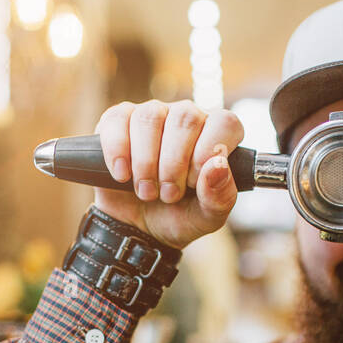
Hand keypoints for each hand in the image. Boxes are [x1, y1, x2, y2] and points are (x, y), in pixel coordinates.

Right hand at [93, 99, 243, 249]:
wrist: (136, 228)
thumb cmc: (177, 217)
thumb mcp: (205, 218)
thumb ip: (219, 196)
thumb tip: (218, 166)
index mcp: (216, 135)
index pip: (224, 123)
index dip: (208, 152)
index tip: (193, 182)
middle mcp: (187, 117)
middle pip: (186, 118)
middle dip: (174, 164)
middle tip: (168, 195)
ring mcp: (153, 114)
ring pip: (150, 117)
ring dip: (146, 162)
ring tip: (146, 191)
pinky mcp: (118, 120)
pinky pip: (118, 121)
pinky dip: (118, 152)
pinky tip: (122, 175)